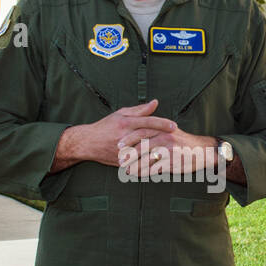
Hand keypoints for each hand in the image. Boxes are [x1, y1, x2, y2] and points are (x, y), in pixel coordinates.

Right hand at [52, 100, 175, 169]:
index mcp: (125, 122)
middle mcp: (124, 136)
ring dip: (159, 151)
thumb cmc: (106, 126)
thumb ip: (139, 109)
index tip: (174, 126)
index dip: (162, 123)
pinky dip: (148, 163)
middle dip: (164, 138)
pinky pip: (137, 162)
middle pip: (148, 136)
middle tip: (177, 139)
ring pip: (144, 151)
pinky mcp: (121, 160)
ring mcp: (122, 150)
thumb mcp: (121, 114)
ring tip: (172, 151)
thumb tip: (155, 103)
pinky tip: (159, 163)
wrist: (88, 143)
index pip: (147, 121)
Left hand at [116, 125, 216, 179]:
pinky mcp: (173, 161)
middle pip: (142, 145)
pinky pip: (156, 168)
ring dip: (135, 166)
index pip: (142, 131)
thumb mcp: (171, 131)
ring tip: (127, 171)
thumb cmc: (183, 143)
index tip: (118, 145)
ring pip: (148, 158)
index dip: (129, 138)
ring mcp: (170, 149)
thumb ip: (156, 130)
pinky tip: (139, 175)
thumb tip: (138, 133)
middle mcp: (166, 136)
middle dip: (129, 153)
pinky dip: (146, 173)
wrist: (203, 151)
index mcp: (163, 128)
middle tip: (120, 161)